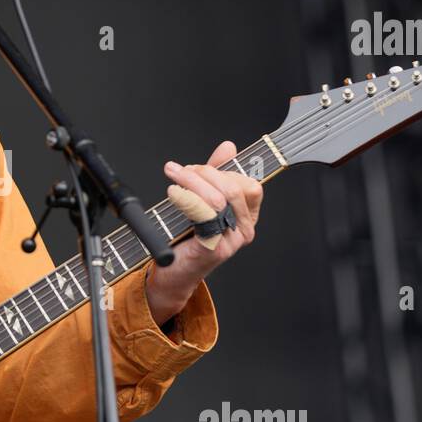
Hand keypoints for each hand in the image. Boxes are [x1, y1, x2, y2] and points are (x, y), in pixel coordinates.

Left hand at [144, 140, 263, 325]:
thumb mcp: (204, 198)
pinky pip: (204, 215)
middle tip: (180, 171)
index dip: (224, 171)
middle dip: (204, 172)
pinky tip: (174, 194)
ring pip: (219, 199)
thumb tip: (229, 147)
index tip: (199, 168)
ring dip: (192, 181)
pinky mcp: (214, 248)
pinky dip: (188, 199)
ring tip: (173, 176)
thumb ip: (217, 173)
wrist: (172, 273)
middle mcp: (244, 229)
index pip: (249, 184)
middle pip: (233, 188)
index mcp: (246, 216)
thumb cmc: (187, 238)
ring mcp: (231, 241)